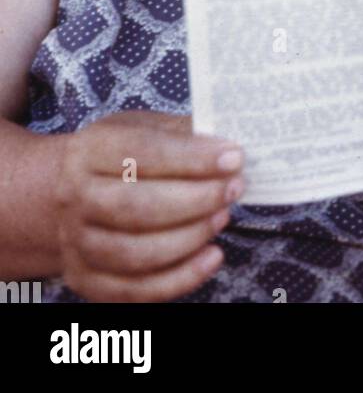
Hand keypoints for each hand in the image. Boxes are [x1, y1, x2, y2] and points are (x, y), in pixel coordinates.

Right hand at [55, 111, 244, 301]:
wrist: (71, 193)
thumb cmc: (120, 156)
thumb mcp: (144, 128)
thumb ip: (183, 135)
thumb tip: (231, 152)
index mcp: (89, 150)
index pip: (142, 152)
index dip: (192, 158)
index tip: (234, 158)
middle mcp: (74, 197)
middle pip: (137, 207)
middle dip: (196, 200)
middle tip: (233, 188)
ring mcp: (76, 243)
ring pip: (136, 254)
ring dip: (190, 238)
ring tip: (223, 216)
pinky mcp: (86, 279)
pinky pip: (136, 290)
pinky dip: (181, 278)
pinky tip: (212, 257)